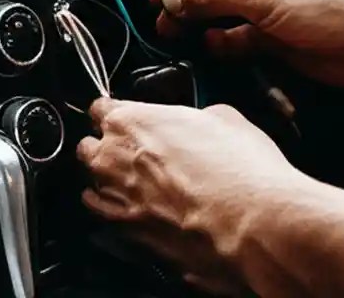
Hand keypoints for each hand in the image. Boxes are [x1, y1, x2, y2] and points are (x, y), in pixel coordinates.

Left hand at [77, 98, 312, 295]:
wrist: (254, 225)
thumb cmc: (241, 170)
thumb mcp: (225, 119)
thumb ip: (194, 117)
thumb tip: (197, 124)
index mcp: (132, 121)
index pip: (101, 108)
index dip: (114, 112)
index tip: (124, 118)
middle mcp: (113, 159)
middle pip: (90, 147)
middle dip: (107, 148)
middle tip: (136, 153)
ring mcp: (116, 199)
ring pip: (94, 183)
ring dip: (110, 181)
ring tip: (139, 184)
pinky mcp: (127, 235)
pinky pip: (105, 216)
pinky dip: (114, 211)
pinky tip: (135, 210)